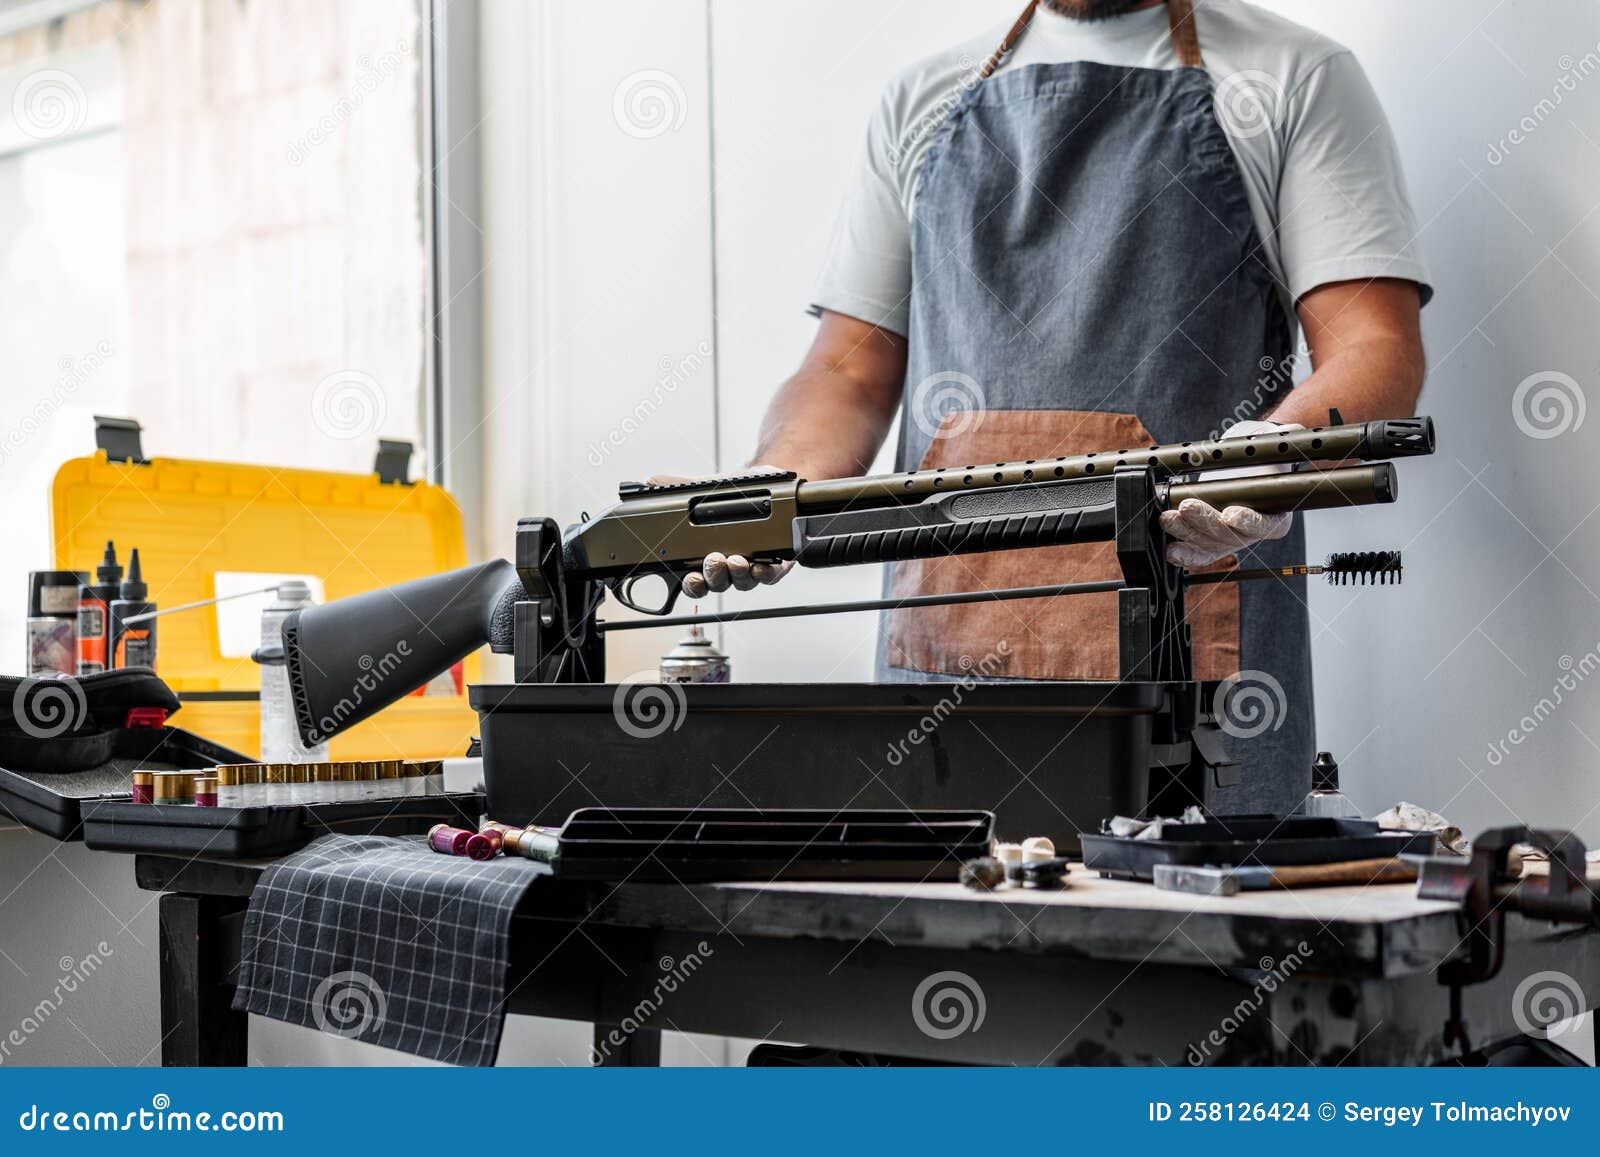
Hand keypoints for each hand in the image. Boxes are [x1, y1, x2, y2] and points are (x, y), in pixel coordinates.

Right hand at [645, 467, 796, 597]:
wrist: (764, 486)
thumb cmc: (730, 494)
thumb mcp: (700, 489)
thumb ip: (674, 487)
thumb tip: (649, 481)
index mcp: (701, 557)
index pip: (691, 581)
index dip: (690, 584)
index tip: (690, 578)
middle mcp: (724, 568)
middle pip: (715, 584)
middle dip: (713, 576)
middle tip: (714, 560)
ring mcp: (748, 568)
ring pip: (741, 582)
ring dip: (737, 575)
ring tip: (736, 560)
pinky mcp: (772, 564)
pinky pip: (768, 577)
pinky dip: (764, 574)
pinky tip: (761, 566)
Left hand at [1159, 420, 1299, 567]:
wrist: (1241, 465)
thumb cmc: (1258, 457)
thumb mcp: (1272, 443)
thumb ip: (1285, 437)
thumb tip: (1291, 431)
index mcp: (1276, 515)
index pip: (1266, 525)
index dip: (1250, 522)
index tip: (1232, 513)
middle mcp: (1252, 533)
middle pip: (1230, 536)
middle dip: (1206, 522)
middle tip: (1187, 506)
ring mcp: (1229, 540)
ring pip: (1208, 543)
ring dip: (1187, 532)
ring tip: (1168, 517)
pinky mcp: (1209, 542)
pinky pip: (1197, 553)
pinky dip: (1183, 554)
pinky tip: (1170, 551)